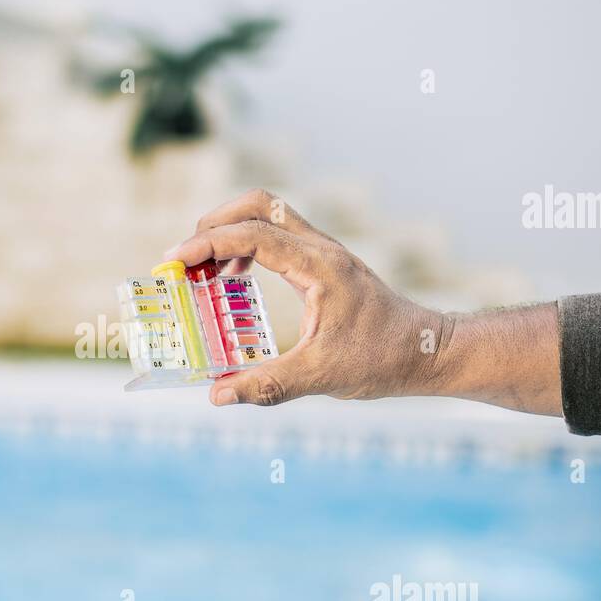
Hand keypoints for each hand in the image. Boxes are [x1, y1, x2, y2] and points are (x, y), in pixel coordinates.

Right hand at [165, 190, 562, 414]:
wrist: (428, 351)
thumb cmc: (383, 360)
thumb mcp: (321, 377)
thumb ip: (267, 385)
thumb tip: (217, 395)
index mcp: (319, 267)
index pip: (253, 234)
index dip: (207, 243)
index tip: (173, 261)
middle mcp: (321, 249)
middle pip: (259, 205)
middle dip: (213, 223)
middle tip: (184, 260)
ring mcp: (324, 251)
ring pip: (269, 214)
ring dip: (230, 232)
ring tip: (204, 271)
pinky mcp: (325, 262)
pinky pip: (278, 235)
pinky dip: (248, 246)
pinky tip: (236, 278)